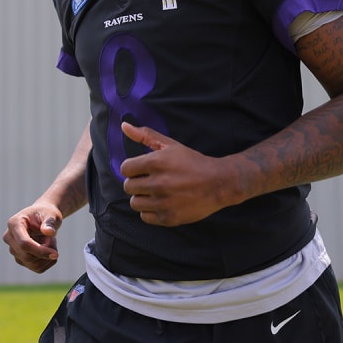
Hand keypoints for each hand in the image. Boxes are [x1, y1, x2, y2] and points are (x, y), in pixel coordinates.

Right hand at [3, 202, 62, 273]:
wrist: (43, 218)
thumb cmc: (46, 214)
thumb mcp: (50, 214)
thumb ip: (50, 222)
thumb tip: (49, 232)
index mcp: (14, 224)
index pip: (24, 243)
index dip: (40, 250)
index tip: (56, 254)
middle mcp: (9, 238)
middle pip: (27, 256)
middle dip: (45, 252)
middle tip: (53, 240)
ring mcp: (13, 250)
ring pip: (33, 264)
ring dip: (47, 256)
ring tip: (50, 241)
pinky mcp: (20, 259)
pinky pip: (37, 268)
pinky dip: (47, 261)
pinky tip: (48, 249)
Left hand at [119, 122, 239, 226]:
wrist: (220, 183)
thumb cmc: (193, 162)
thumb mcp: (171, 146)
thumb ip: (145, 136)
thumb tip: (123, 125)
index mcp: (156, 162)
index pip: (125, 169)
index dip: (133, 169)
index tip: (143, 170)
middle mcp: (158, 183)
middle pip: (128, 187)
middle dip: (137, 183)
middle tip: (151, 181)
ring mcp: (163, 202)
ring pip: (134, 203)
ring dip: (142, 198)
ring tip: (156, 193)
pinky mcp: (168, 218)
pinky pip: (145, 217)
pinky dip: (151, 211)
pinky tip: (162, 203)